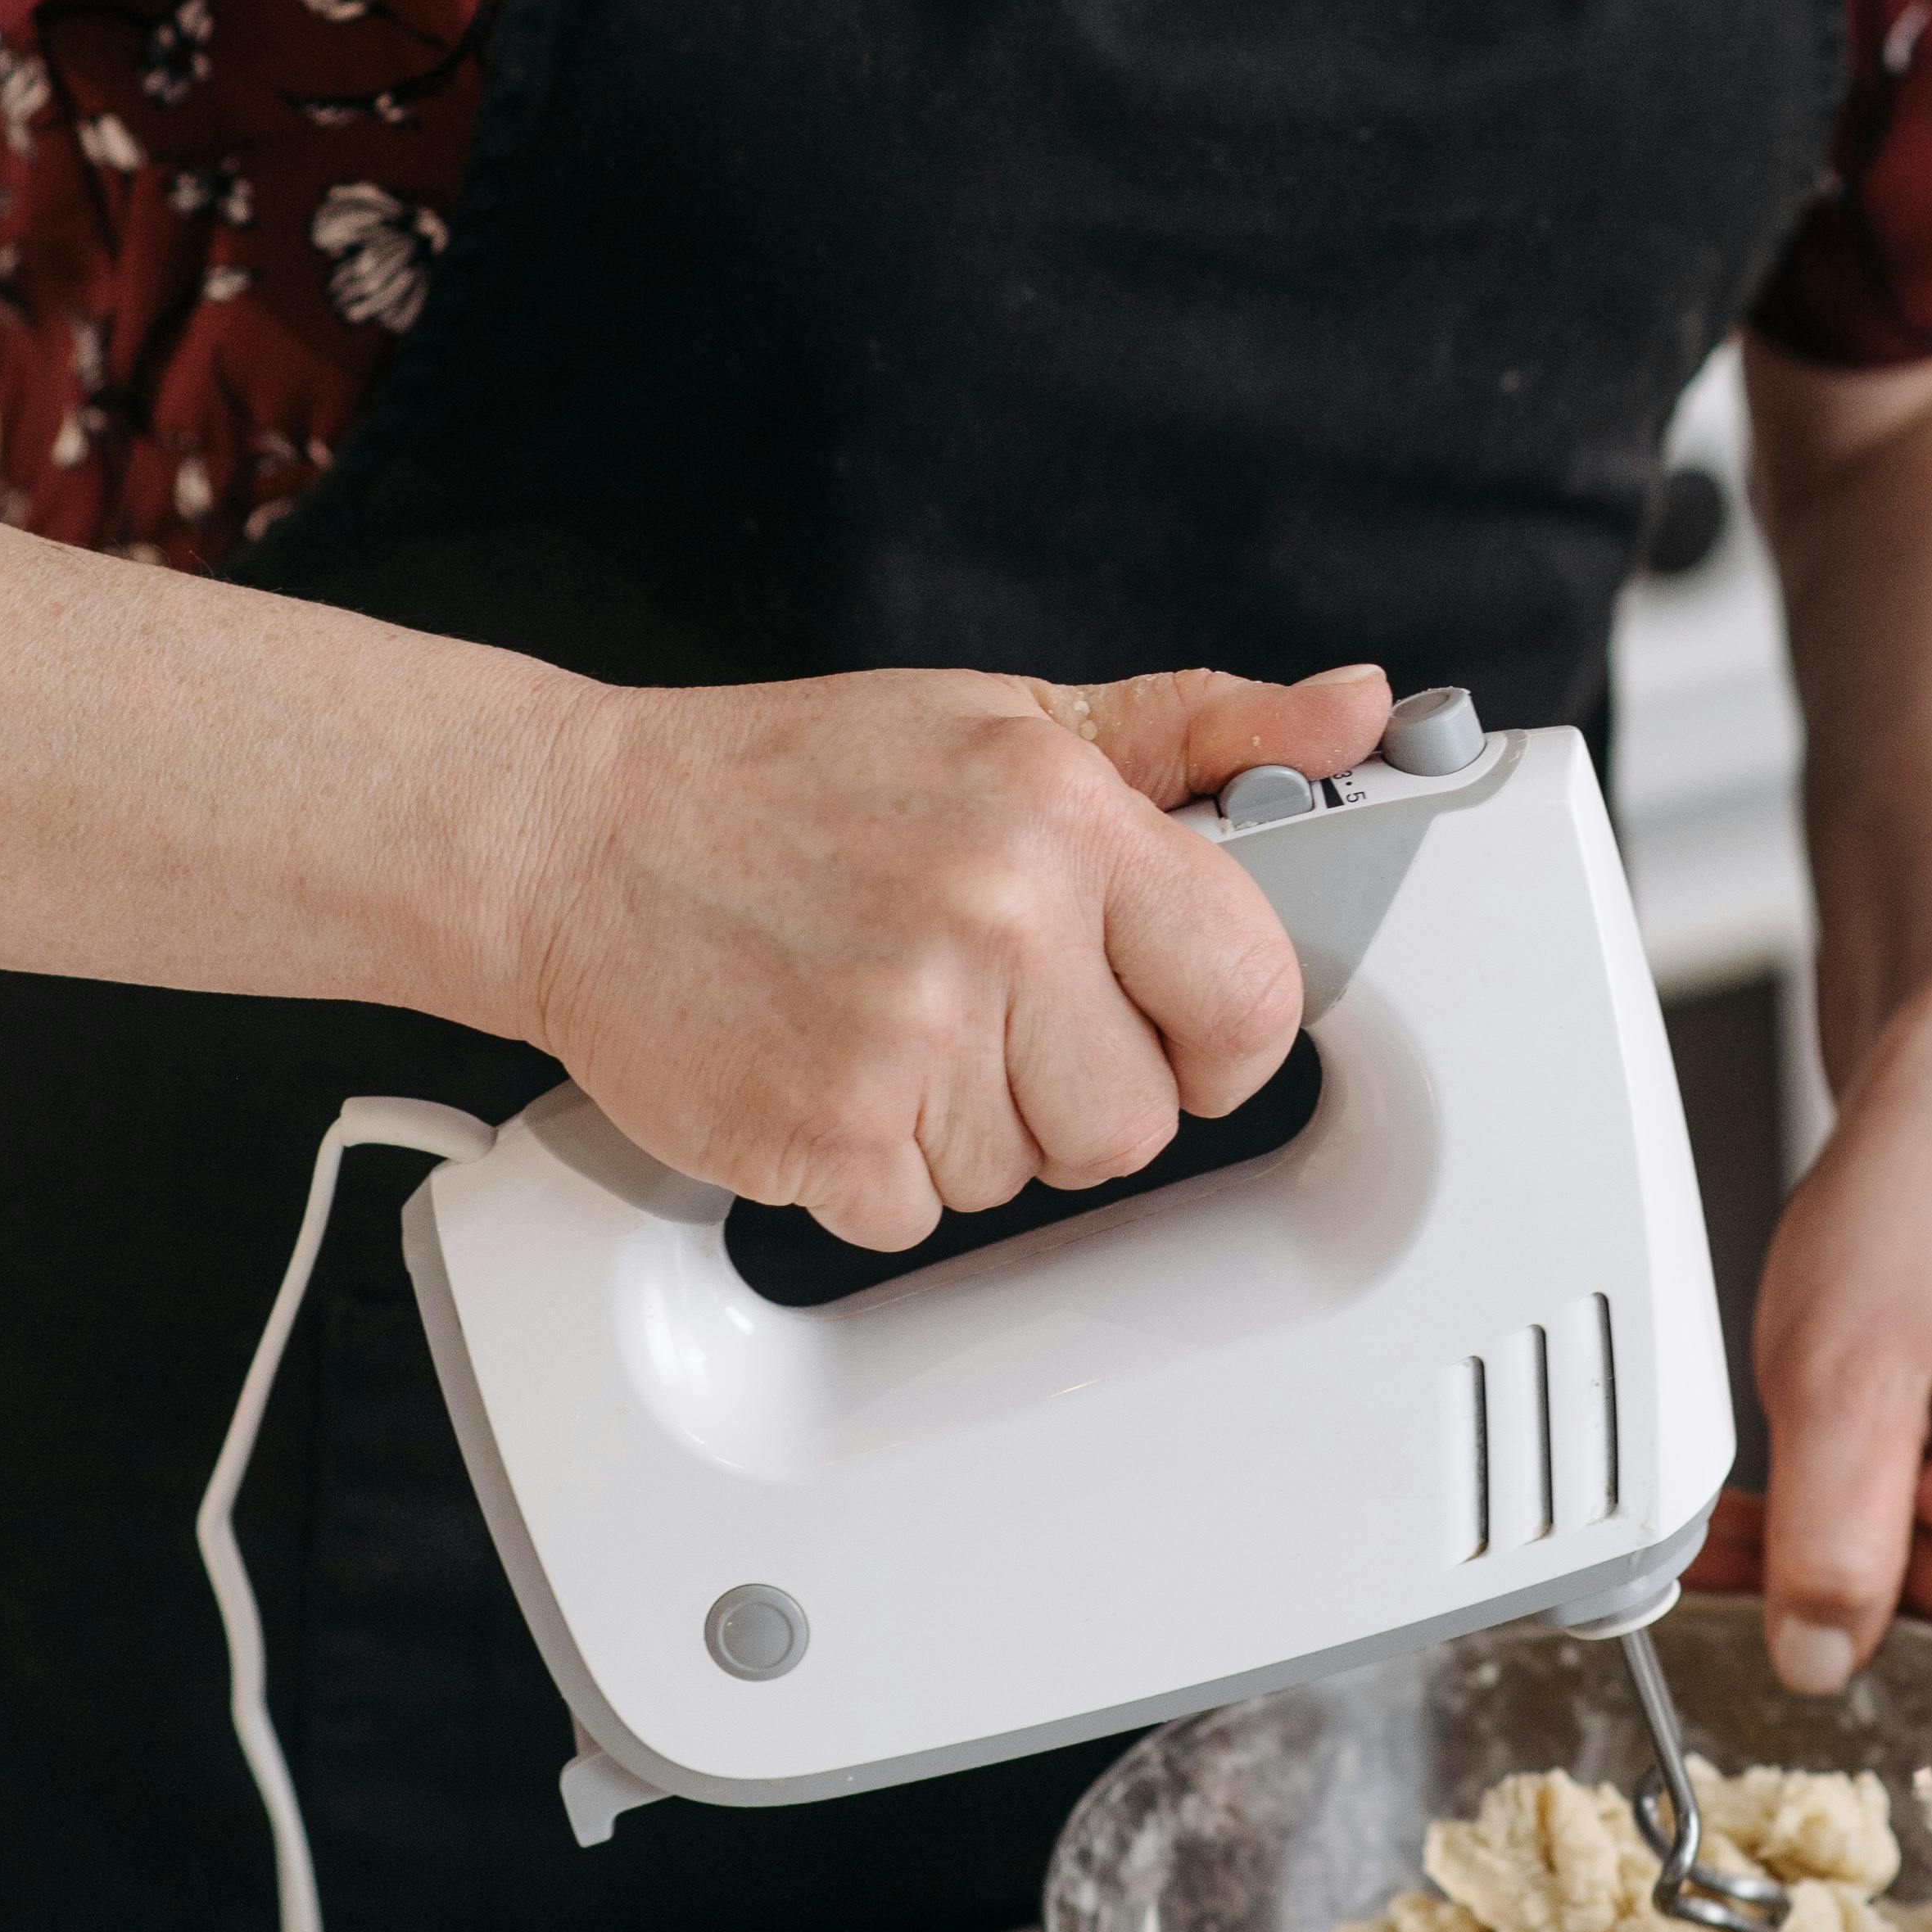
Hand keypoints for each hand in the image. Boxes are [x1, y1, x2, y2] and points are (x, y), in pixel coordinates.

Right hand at [518, 658, 1391, 1247]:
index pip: (1250, 988)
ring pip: (1031, 1174)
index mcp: (1060, 812)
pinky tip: (830, 1071)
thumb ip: (1200, 726)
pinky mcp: (824, 1133)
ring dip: (971, 1130)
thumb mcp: (1010, 715)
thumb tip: (1357, 712)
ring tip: (891, 1021)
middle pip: (1140, 1117)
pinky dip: (877, 1173)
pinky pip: (920, 1219)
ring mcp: (907, 1034)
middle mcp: (995, 918)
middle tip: (987, 1008)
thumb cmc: (793, 778)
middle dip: (1076, 1085)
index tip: (1174, 1020)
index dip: (1222, 1029)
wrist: (574, 839)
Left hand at [1748, 990, 1931, 1690]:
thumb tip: (1811, 1665)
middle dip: (1836, 1700)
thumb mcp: (1848, 1379)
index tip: (1883, 1828)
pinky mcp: (1920, 1475)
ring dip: (1789, 1618)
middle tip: (1724, 1701)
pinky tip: (1719, 1545)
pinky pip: (1852, 1554)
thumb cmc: (1928, 1216)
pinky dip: (1784, 1556)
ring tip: (1701, 1608)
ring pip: (1879, 1621)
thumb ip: (1833, 1538)